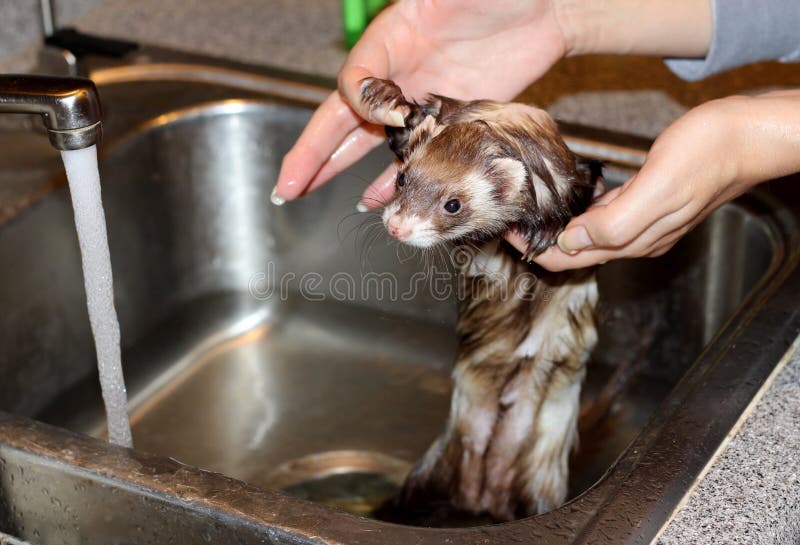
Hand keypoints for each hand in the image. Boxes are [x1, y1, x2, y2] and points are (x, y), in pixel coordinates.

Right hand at [273, 0, 569, 207]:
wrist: (551, 3)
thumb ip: (400, 40)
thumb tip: (382, 107)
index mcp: (390, 40)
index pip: (349, 84)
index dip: (353, 106)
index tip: (382, 117)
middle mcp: (401, 77)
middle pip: (345, 121)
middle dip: (313, 155)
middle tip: (287, 186)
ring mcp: (427, 103)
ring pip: (374, 144)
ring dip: (345, 172)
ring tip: (316, 196)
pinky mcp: (455, 122)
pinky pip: (419, 157)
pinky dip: (397, 179)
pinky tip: (381, 198)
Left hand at [519, 91, 799, 270]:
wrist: (746, 136)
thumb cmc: (708, 156)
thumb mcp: (658, 189)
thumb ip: (614, 223)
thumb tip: (571, 242)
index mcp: (634, 240)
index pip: (570, 259)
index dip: (534, 251)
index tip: (506, 234)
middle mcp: (637, 238)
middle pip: (575, 252)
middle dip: (539, 244)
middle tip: (508, 226)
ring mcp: (645, 222)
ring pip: (589, 237)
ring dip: (558, 231)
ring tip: (529, 217)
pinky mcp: (650, 202)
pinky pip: (605, 218)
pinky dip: (581, 216)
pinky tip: (570, 204)